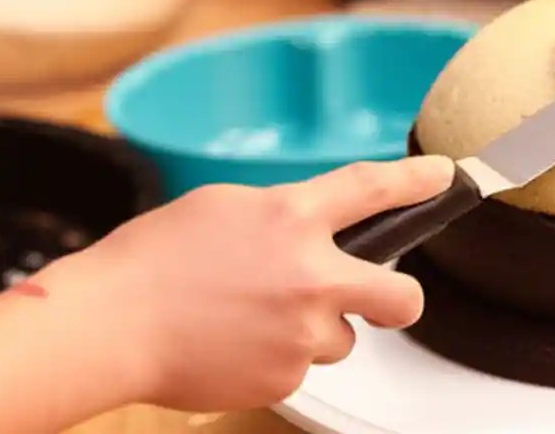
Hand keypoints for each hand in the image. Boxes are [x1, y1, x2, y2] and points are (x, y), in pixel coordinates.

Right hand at [65, 155, 453, 412]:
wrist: (112, 323)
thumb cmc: (154, 261)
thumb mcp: (223, 207)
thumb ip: (280, 216)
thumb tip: (309, 229)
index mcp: (290, 218)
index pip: (373, 189)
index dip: (417, 182)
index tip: (443, 176)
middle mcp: (310, 276)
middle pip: (401, 297)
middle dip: (401, 300)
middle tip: (384, 299)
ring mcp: (301, 334)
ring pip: (339, 338)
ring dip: (313, 330)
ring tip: (253, 318)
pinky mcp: (283, 379)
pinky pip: (298, 367)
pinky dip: (275, 358)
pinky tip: (234, 342)